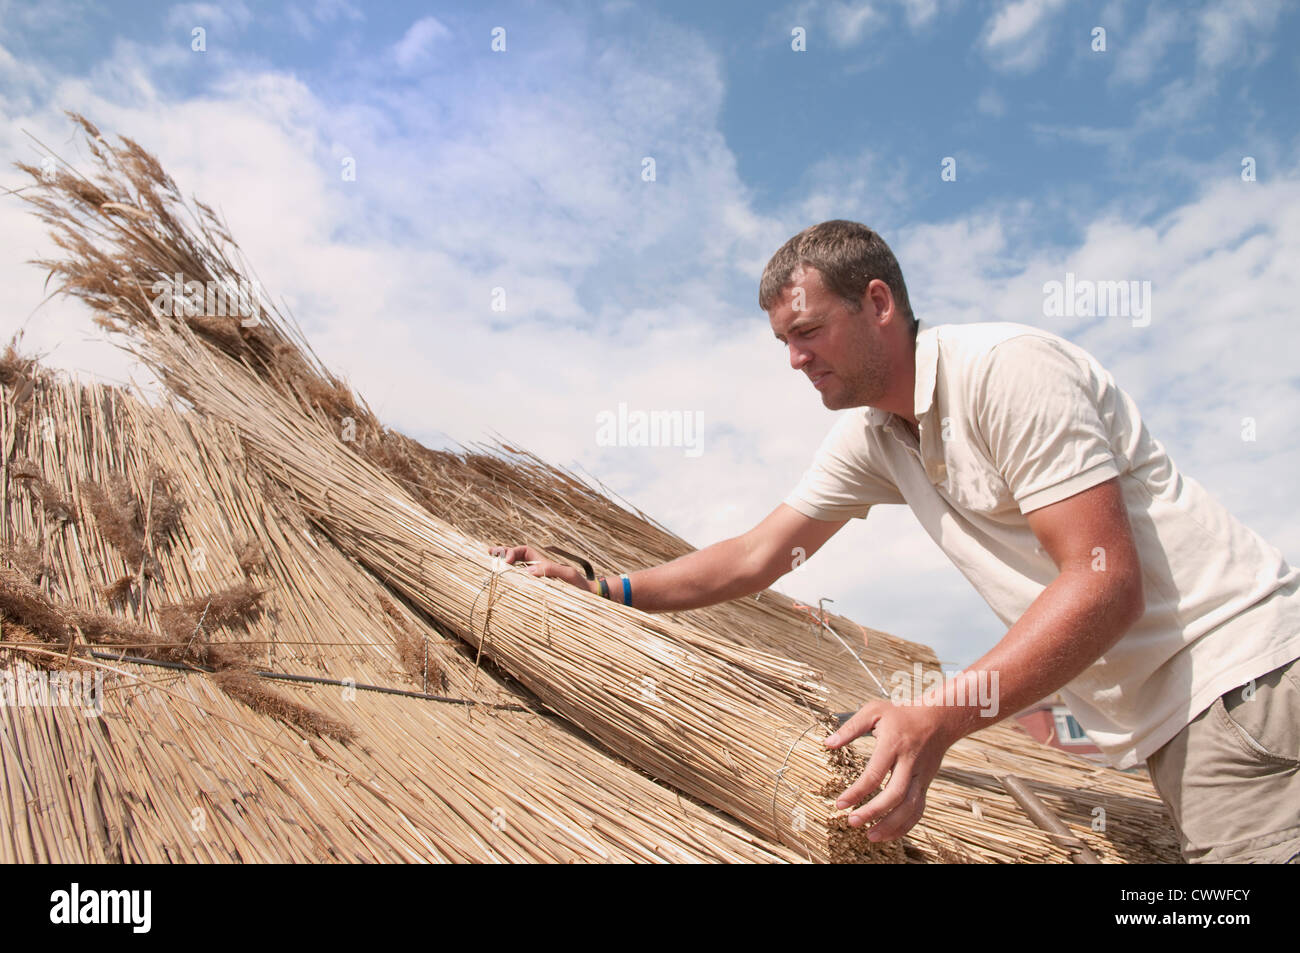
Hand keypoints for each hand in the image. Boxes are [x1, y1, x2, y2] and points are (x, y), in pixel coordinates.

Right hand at [487, 544, 591, 592]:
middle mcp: (537, 571)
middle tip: (490, 553)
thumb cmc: (580, 587)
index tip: (507, 560)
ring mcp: (536, 583)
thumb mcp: (569, 575)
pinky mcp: (535, 594)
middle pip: (517, 558)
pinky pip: (519, 587)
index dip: (514, 552)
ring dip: (503, 567)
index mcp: (543, 563)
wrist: (589, 600)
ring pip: (516, 572)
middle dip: (503, 554)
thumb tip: (528, 571)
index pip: (524, 551)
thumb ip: (551, 570)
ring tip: (490, 563)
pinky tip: (500, 586)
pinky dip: (508, 584)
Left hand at [823, 699, 954, 841]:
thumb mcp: (874, 711)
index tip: (840, 804)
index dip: (857, 792)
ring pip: (910, 807)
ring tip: (870, 836)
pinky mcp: (927, 783)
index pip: (875, 774)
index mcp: (893, 744)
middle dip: (874, 812)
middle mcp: (909, 762)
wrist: (940, 718)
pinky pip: (919, 810)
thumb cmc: (902, 713)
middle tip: (852, 822)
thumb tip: (827, 744)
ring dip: (891, 825)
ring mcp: (921, 775)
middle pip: (895, 794)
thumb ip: (850, 727)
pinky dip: (905, 825)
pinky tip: (888, 834)